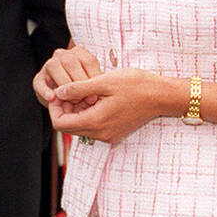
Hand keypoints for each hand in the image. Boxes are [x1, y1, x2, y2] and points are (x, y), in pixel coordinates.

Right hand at [34, 45, 103, 126]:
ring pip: (55, 68)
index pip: (88, 61)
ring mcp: (49, 65)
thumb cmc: (82, 90)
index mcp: (79, 53)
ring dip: (64, 85)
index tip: (97, 93)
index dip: (93, 77)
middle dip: (79, 82)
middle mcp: (63, 54)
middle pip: (71, 63)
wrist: (63, 98)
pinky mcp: (38, 78)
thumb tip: (94, 97)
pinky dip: (46, 90)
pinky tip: (52, 98)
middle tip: (84, 98)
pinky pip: (41, 82)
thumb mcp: (91, 85)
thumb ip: (94, 85)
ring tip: (71, 100)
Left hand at [44, 67, 172, 145]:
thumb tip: (59, 92)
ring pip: (80, 127)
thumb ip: (79, 88)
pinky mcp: (114, 132)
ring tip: (82, 92)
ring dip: (76, 112)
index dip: (54, 108)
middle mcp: (101, 134)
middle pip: (69, 128)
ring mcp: (108, 135)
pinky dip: (88, 114)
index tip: (59, 92)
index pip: (60, 124)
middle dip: (64, 109)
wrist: (162, 96)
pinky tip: (94, 98)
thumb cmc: (136, 85)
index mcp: (96, 122)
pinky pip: (93, 127)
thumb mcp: (104, 82)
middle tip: (69, 90)